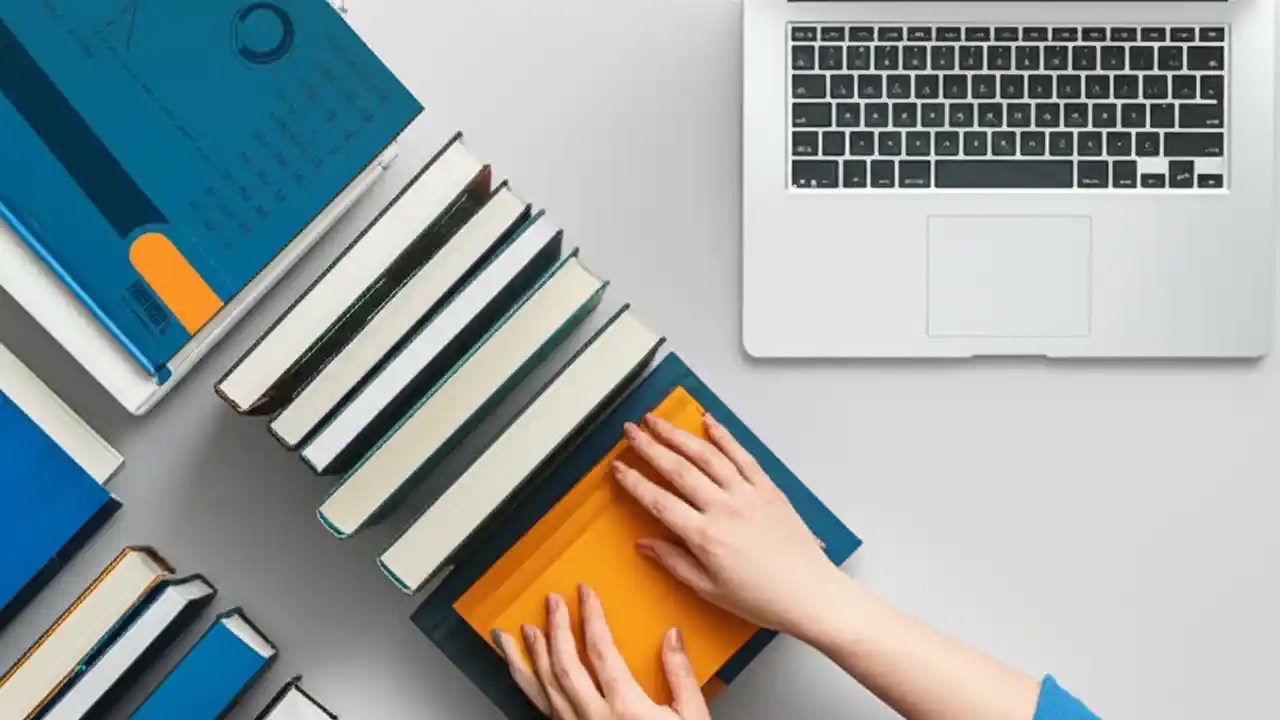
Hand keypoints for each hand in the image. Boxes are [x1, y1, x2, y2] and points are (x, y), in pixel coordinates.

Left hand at [493, 585, 710, 719]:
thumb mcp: (693, 719)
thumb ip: (680, 676)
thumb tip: (672, 636)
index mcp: (626, 709)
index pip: (600, 650)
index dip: (590, 616)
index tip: (585, 593)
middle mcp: (594, 719)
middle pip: (565, 665)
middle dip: (556, 627)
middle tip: (552, 600)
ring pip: (543, 688)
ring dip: (530, 655)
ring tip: (520, 630)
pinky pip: (540, 707)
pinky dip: (526, 684)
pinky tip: (520, 670)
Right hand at [611, 413, 843, 637]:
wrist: (809, 593)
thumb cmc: (763, 597)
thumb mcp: (709, 589)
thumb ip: (674, 561)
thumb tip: (645, 543)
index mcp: (706, 536)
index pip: (659, 501)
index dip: (635, 482)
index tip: (619, 467)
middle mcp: (725, 508)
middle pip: (679, 469)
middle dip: (650, 446)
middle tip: (631, 431)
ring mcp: (748, 494)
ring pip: (707, 455)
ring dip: (679, 434)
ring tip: (658, 421)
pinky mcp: (768, 489)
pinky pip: (742, 455)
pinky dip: (724, 435)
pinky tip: (709, 422)